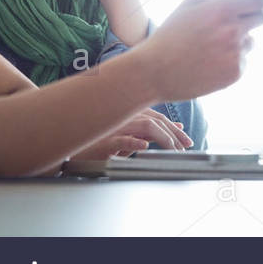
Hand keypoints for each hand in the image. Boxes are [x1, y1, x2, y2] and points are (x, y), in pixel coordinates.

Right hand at [71, 108, 192, 158]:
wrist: (76, 149)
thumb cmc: (103, 142)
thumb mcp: (130, 137)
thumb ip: (149, 132)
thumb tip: (174, 130)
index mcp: (130, 114)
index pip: (158, 117)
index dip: (174, 127)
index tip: (186, 139)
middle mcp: (125, 117)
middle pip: (156, 121)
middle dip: (174, 134)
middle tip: (186, 146)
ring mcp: (116, 128)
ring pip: (145, 127)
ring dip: (162, 138)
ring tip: (173, 149)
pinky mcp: (106, 141)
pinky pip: (122, 139)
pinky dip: (134, 142)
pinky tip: (144, 147)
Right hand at [135, 0, 262, 99]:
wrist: (156, 72)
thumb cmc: (171, 35)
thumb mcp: (189, 6)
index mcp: (221, 10)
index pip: (258, 0)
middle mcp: (233, 30)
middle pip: (261, 18)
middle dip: (254, 17)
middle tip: (237, 23)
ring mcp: (236, 53)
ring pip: (250, 40)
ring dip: (238, 41)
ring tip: (210, 49)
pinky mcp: (236, 72)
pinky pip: (243, 59)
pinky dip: (232, 59)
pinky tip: (210, 63)